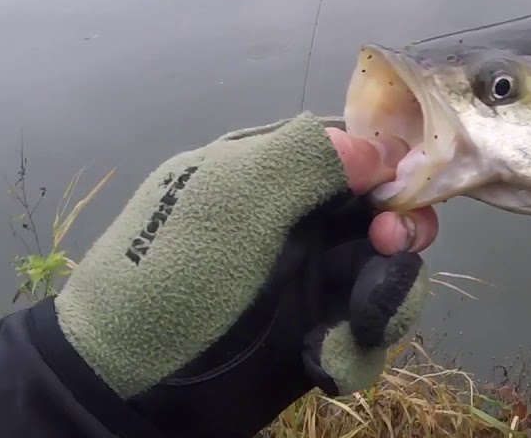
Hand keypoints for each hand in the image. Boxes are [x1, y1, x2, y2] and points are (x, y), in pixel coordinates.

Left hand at [50, 114, 434, 437]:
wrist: (129, 384)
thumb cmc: (171, 274)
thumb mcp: (230, 199)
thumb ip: (305, 158)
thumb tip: (377, 146)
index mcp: (271, 172)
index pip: (353, 150)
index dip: (390, 164)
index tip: (401, 189)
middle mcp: (298, 222)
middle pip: (385, 212)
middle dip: (401, 230)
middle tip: (391, 247)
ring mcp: (308, 283)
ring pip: (388, 276)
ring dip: (388, 298)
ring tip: (361, 324)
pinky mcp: (315, 340)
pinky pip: (367, 337)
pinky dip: (354, 351)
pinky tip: (321, 362)